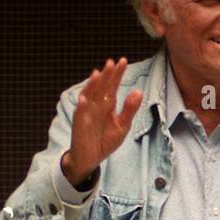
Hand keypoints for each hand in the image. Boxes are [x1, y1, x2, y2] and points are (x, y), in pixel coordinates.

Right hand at [62, 57, 143, 183]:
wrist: (91, 158)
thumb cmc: (105, 140)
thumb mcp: (122, 126)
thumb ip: (129, 109)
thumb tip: (139, 91)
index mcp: (108, 104)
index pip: (112, 86)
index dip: (117, 74)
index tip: (123, 61)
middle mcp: (96, 105)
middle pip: (101, 87)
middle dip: (106, 76)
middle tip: (111, 62)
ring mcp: (87, 113)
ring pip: (89, 97)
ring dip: (92, 86)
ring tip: (97, 74)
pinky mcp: (80, 125)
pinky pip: (80, 115)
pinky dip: (81, 107)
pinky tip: (84, 100)